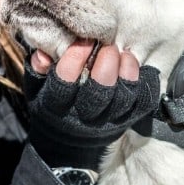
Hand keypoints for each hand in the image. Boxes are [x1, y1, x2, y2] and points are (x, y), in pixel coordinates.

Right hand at [24, 40, 160, 170]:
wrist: (69, 144)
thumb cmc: (53, 104)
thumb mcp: (38, 89)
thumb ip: (39, 70)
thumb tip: (43, 54)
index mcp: (57, 107)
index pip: (64, 84)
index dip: (73, 60)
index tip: (82, 41)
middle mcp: (84, 117)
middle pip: (98, 94)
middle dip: (105, 65)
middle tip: (107, 46)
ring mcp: (109, 121)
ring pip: (123, 99)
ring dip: (127, 73)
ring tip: (124, 53)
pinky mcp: (128, 120)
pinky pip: (144, 103)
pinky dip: (145, 82)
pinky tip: (138, 66)